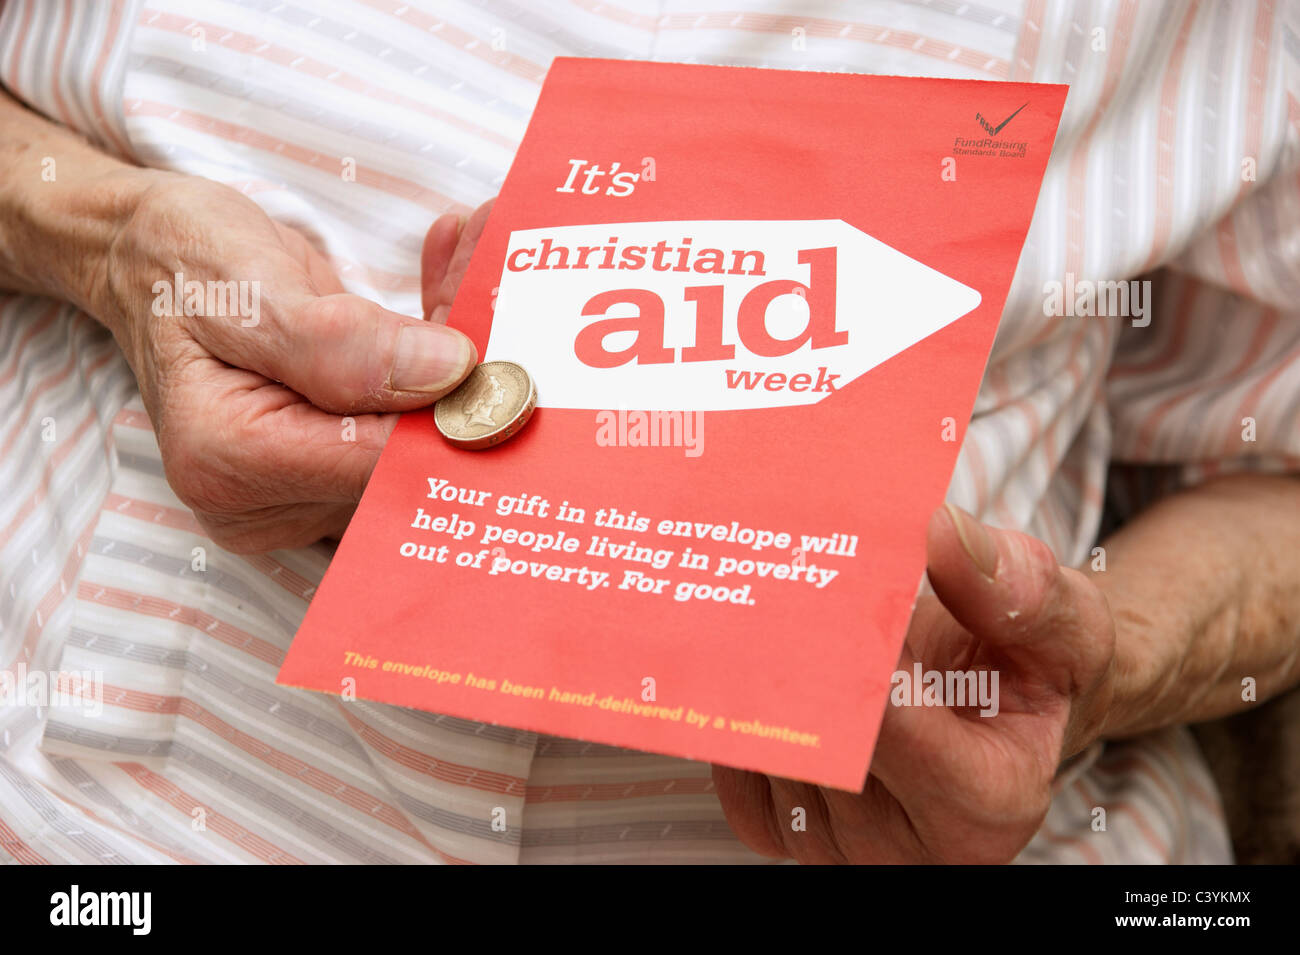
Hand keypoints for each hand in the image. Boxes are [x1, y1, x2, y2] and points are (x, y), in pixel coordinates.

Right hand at [95, 172, 492, 551]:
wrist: (147, 253)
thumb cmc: (176, 265)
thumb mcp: (247, 289)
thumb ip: (341, 345)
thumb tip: (449, 376)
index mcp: (234, 465)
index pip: (379, 464)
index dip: (454, 414)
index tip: (511, 351)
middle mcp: (268, 496)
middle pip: (407, 454)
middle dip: (470, 369)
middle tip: (507, 283)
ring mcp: (303, 484)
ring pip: (417, 431)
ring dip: (463, 344)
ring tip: (486, 250)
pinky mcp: (332, 457)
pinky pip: (407, 416)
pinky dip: (440, 348)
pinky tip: (454, 276)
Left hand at [712, 504, 1116, 863]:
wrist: (1001, 710)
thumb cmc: (1036, 670)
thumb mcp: (1065, 621)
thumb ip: (1016, 586)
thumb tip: (940, 531)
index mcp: (987, 805)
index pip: (887, 720)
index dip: (855, 640)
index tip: (841, 576)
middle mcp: (904, 846)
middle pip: (818, 733)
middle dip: (803, 644)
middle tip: (790, 567)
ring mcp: (833, 844)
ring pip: (771, 742)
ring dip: (766, 662)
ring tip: (782, 599)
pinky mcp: (780, 828)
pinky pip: (737, 760)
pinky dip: (742, 699)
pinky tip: (766, 651)